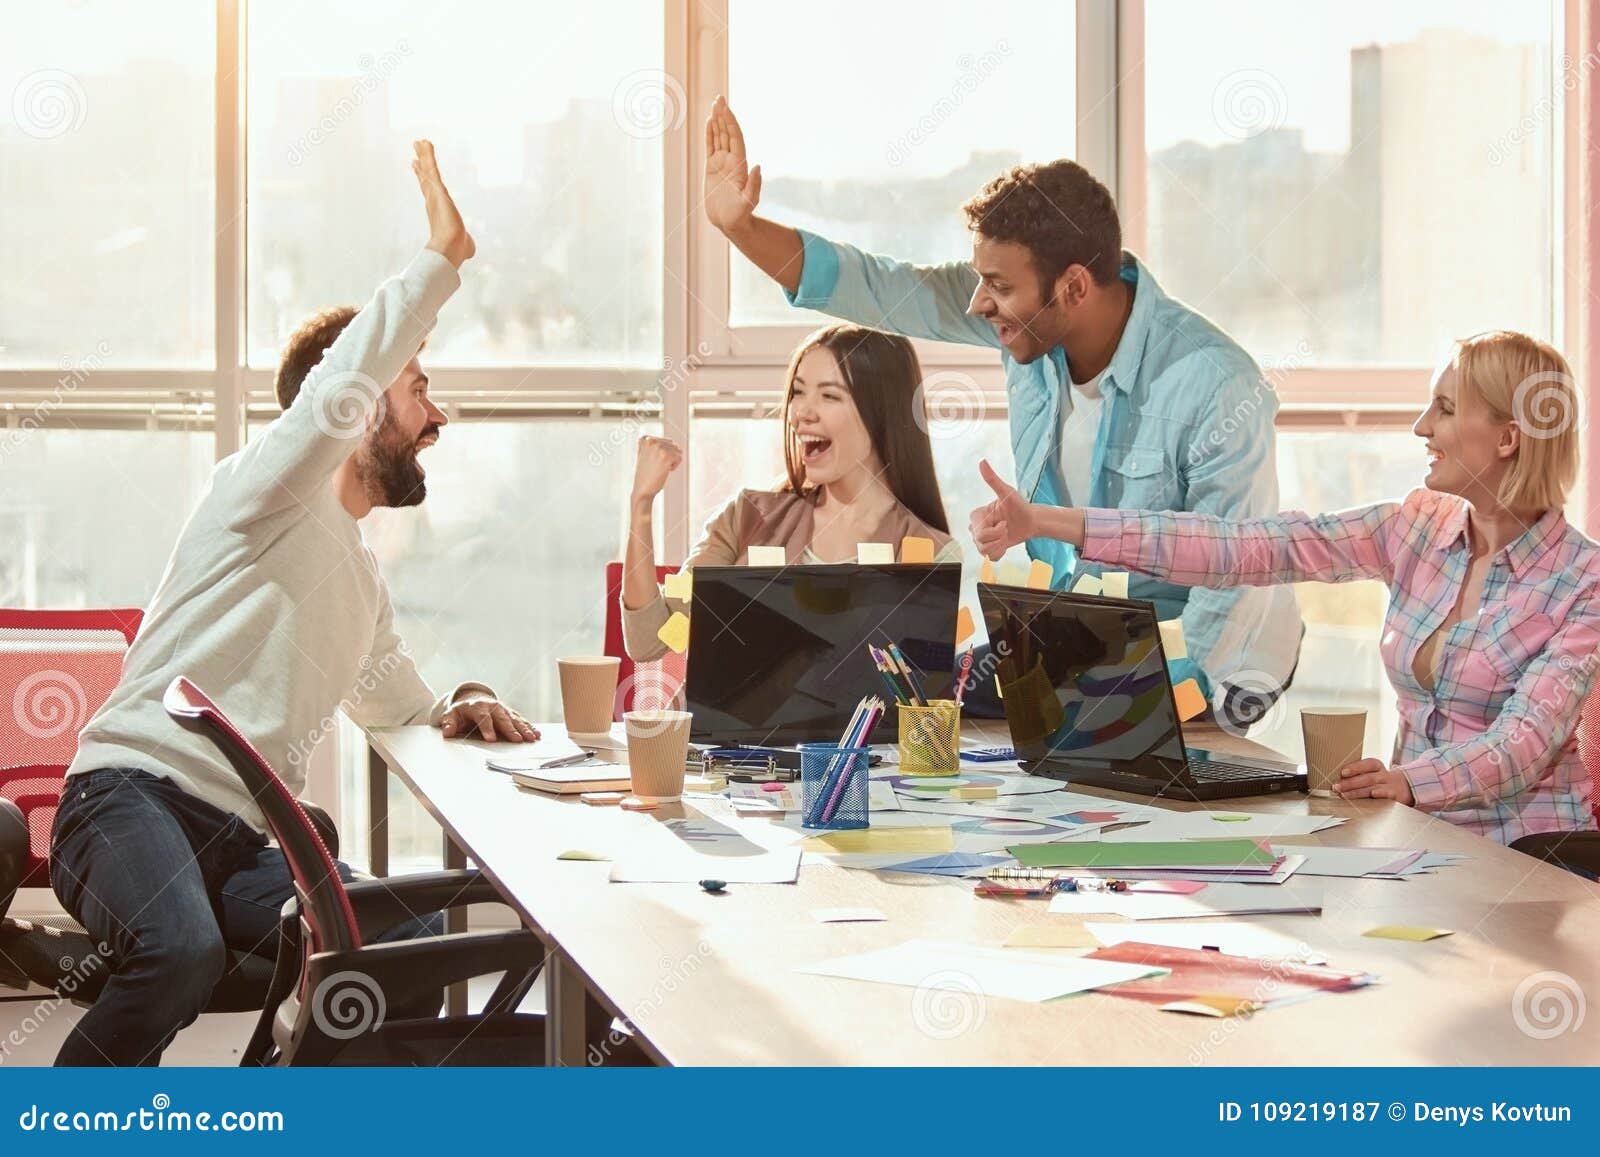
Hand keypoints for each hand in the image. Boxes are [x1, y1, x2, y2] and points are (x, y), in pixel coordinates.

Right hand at [413, 140, 474, 267]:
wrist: (451, 248)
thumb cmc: (457, 250)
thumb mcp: (464, 245)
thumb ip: (466, 245)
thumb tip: (469, 252)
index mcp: (438, 210)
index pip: (429, 190)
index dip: (423, 178)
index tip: (418, 168)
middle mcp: (433, 200)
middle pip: (425, 177)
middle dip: (421, 162)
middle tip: (416, 149)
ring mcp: (433, 193)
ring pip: (428, 170)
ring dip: (425, 154)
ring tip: (420, 141)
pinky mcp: (437, 189)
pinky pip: (432, 168)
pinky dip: (428, 155)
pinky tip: (425, 143)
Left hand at [439, 696, 538, 742]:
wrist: (473, 700)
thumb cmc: (463, 711)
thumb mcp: (452, 715)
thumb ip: (449, 723)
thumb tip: (447, 731)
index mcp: (478, 707)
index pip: (483, 718)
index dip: (487, 729)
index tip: (491, 739)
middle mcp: (493, 707)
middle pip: (503, 719)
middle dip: (511, 730)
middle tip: (518, 740)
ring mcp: (503, 709)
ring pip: (514, 719)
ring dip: (524, 729)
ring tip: (531, 738)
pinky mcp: (510, 713)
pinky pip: (521, 720)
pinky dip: (529, 726)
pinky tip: (536, 733)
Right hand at [631, 435, 682, 504]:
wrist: (642, 490)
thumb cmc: (647, 475)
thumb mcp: (648, 455)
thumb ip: (658, 447)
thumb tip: (678, 446)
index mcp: (645, 439)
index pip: (667, 441)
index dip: (663, 453)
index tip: (652, 461)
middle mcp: (651, 441)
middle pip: (673, 445)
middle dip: (669, 457)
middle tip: (656, 466)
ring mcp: (659, 448)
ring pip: (677, 451)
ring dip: (672, 461)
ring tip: (659, 468)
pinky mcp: (666, 456)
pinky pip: (680, 458)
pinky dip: (675, 466)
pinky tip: (664, 471)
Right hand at [704, 95, 761, 234]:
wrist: (729, 222)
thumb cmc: (740, 215)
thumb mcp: (748, 202)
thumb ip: (754, 186)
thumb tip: (758, 166)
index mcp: (740, 165)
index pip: (735, 138)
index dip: (730, 122)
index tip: (725, 108)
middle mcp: (732, 160)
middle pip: (727, 133)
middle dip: (723, 115)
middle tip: (719, 98)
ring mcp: (722, 163)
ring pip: (719, 137)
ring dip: (716, 121)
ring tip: (714, 104)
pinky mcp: (712, 167)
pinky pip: (710, 146)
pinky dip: (709, 134)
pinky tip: (708, 122)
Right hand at [970, 458, 1038, 560]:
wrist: (1031, 521)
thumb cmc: (1019, 505)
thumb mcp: (1007, 492)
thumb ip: (992, 479)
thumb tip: (982, 461)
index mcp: (977, 515)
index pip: (979, 532)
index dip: (994, 531)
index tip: (1004, 521)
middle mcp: (975, 527)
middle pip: (980, 544)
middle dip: (999, 538)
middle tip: (1007, 528)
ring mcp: (981, 539)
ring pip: (984, 552)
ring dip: (1000, 545)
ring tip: (1007, 535)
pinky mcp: (989, 549)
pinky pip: (990, 558)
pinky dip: (1000, 552)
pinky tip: (1006, 543)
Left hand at [1332, 757, 1414, 804]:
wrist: (1406, 790)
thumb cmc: (1381, 782)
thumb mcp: (1372, 775)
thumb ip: (1358, 776)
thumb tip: (1337, 781)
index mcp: (1377, 767)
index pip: (1368, 764)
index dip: (1355, 767)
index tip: (1343, 772)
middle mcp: (1384, 775)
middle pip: (1367, 777)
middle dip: (1350, 783)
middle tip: (1336, 787)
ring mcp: (1391, 786)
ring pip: (1373, 787)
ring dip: (1357, 792)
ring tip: (1344, 795)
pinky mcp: (1396, 796)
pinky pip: (1388, 794)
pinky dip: (1380, 794)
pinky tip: (1372, 795)